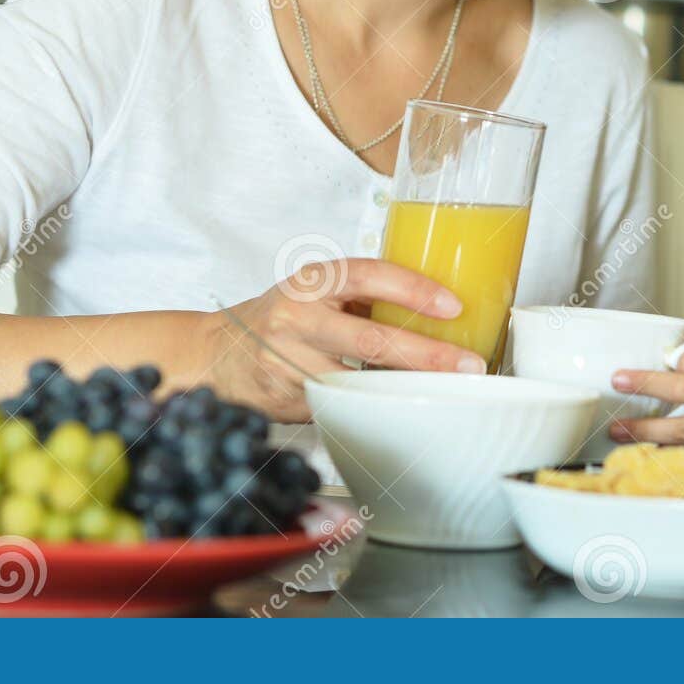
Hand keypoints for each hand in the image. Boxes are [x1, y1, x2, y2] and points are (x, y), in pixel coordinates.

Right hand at [199, 258, 483, 420]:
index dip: (413, 289)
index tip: (452, 305)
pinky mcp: (290, 398)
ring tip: (447, 391)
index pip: (368, 275)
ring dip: (406, 389)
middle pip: (372, 340)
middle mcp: (298, 317)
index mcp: (313, 282)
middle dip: (427, 355)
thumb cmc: (279, 318)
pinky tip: (402, 407)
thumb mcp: (315, 291)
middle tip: (468, 364)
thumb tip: (433, 305)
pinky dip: (375, 407)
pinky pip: (342, 405)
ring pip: (360, 382)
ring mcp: (291, 361)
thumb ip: (362, 294)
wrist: (216, 355)